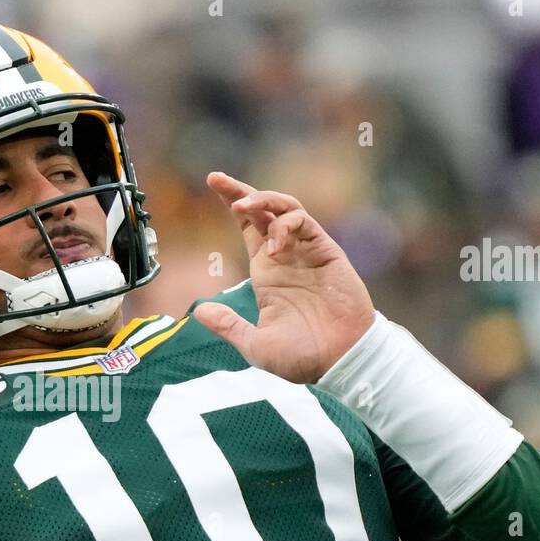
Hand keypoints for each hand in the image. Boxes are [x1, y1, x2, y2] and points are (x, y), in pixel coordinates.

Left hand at [193, 171, 375, 383]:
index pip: (248, 227)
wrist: (340, 360)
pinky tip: (274, 246)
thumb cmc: (302, 357)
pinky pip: (305, 223)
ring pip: (285, 209)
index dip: (232, 203)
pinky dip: (286, 226)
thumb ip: (228, 326)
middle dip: (240, 191)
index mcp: (267, 272)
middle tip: (217, 179)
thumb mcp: (254, 344)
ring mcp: (306, 252)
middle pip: (263, 210)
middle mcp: (286, 256)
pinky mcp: (326, 252)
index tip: (213, 181)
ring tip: (243, 208)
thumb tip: (199, 311)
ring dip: (262, 202)